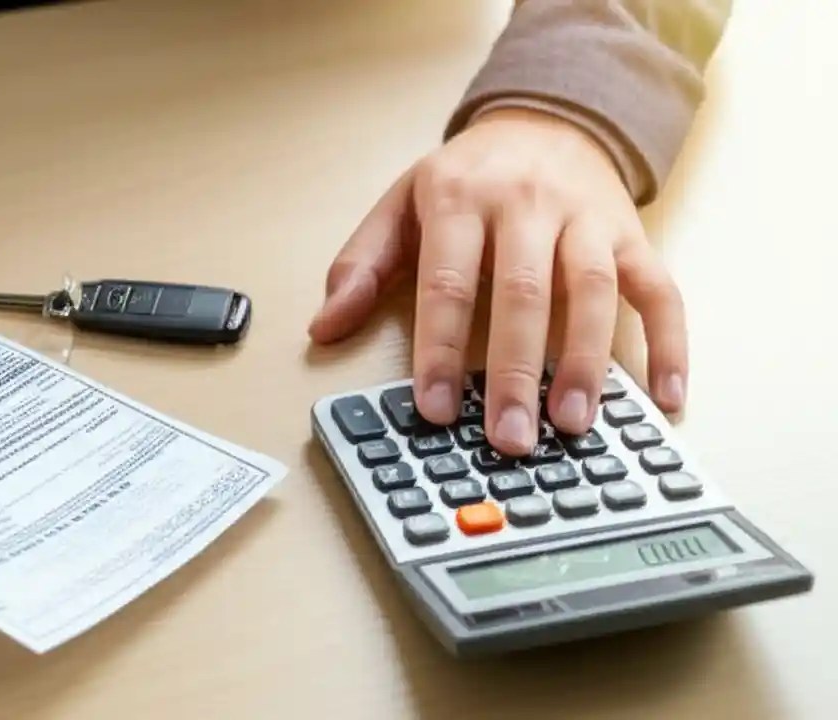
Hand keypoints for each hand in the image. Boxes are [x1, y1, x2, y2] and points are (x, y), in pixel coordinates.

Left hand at [309, 108, 686, 455]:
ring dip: (587, 362)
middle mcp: (527, 204)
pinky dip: (670, 343)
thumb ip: (361, 265)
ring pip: (594, 291)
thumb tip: (323, 329)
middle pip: (524, 294)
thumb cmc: (467, 176)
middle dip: (516, 372)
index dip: (440, 350)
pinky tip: (665, 397)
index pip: (447, 282)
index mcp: (459, 199)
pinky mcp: (632, 233)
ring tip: (575, 424)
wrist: (548, 118)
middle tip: (510, 438)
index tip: (435, 410)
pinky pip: (659, 288)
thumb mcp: (400, 205)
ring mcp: (586, 218)